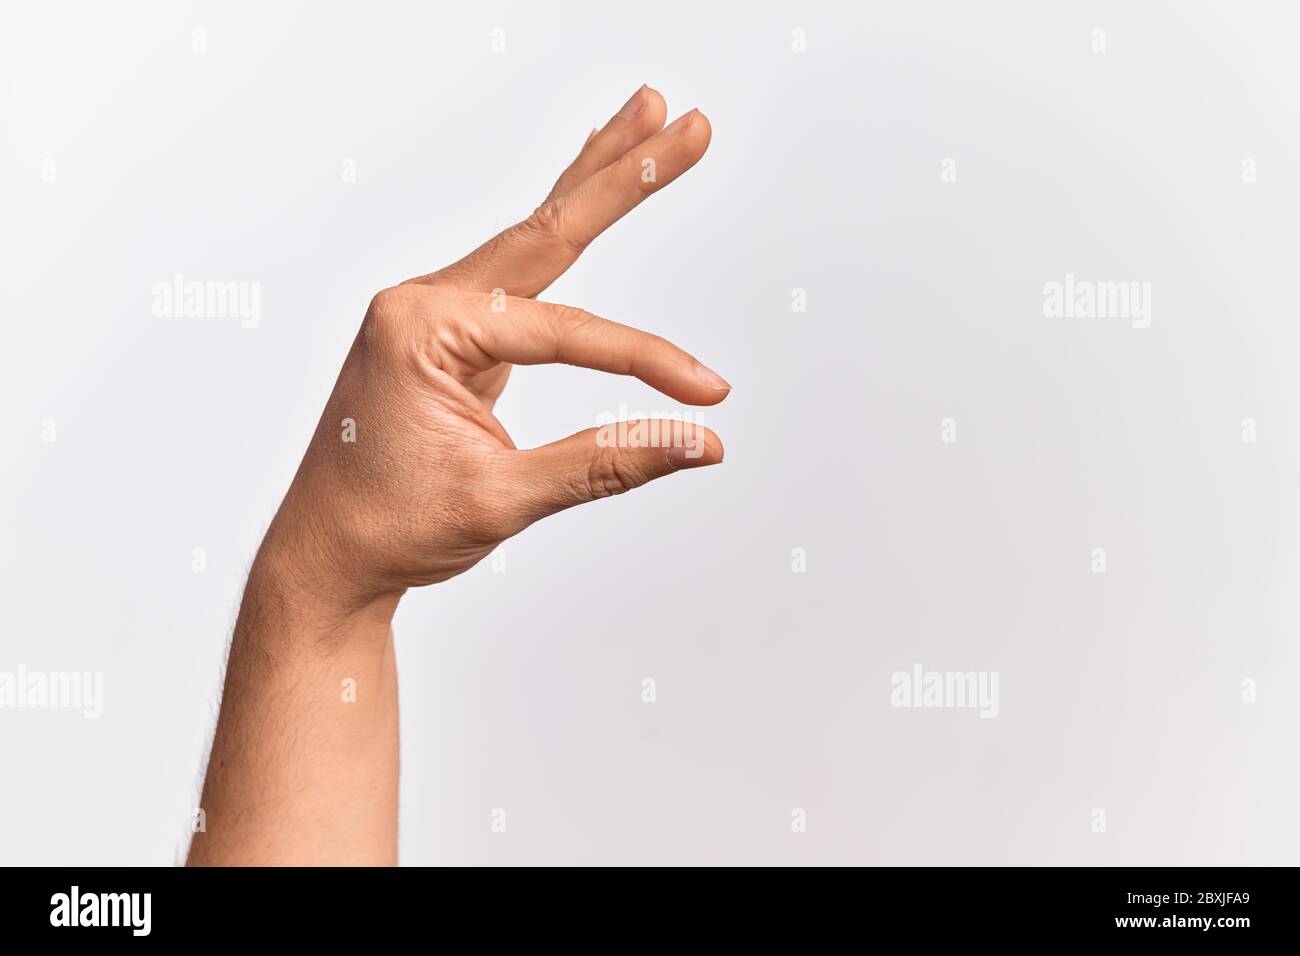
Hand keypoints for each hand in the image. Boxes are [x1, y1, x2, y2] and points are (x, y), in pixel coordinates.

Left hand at [263, 86, 728, 613]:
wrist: (325, 558)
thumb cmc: (389, 527)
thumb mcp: (502, 499)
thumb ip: (605, 463)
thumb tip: (699, 441)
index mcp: (420, 328)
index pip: (562, 330)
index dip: (644, 358)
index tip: (707, 392)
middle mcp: (421, 303)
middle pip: (546, 230)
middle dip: (621, 176)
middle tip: (686, 125)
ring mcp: (433, 314)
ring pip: (533, 239)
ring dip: (594, 183)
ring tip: (649, 122)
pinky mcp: (450, 335)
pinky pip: (520, 276)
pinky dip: (563, 233)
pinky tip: (589, 192)